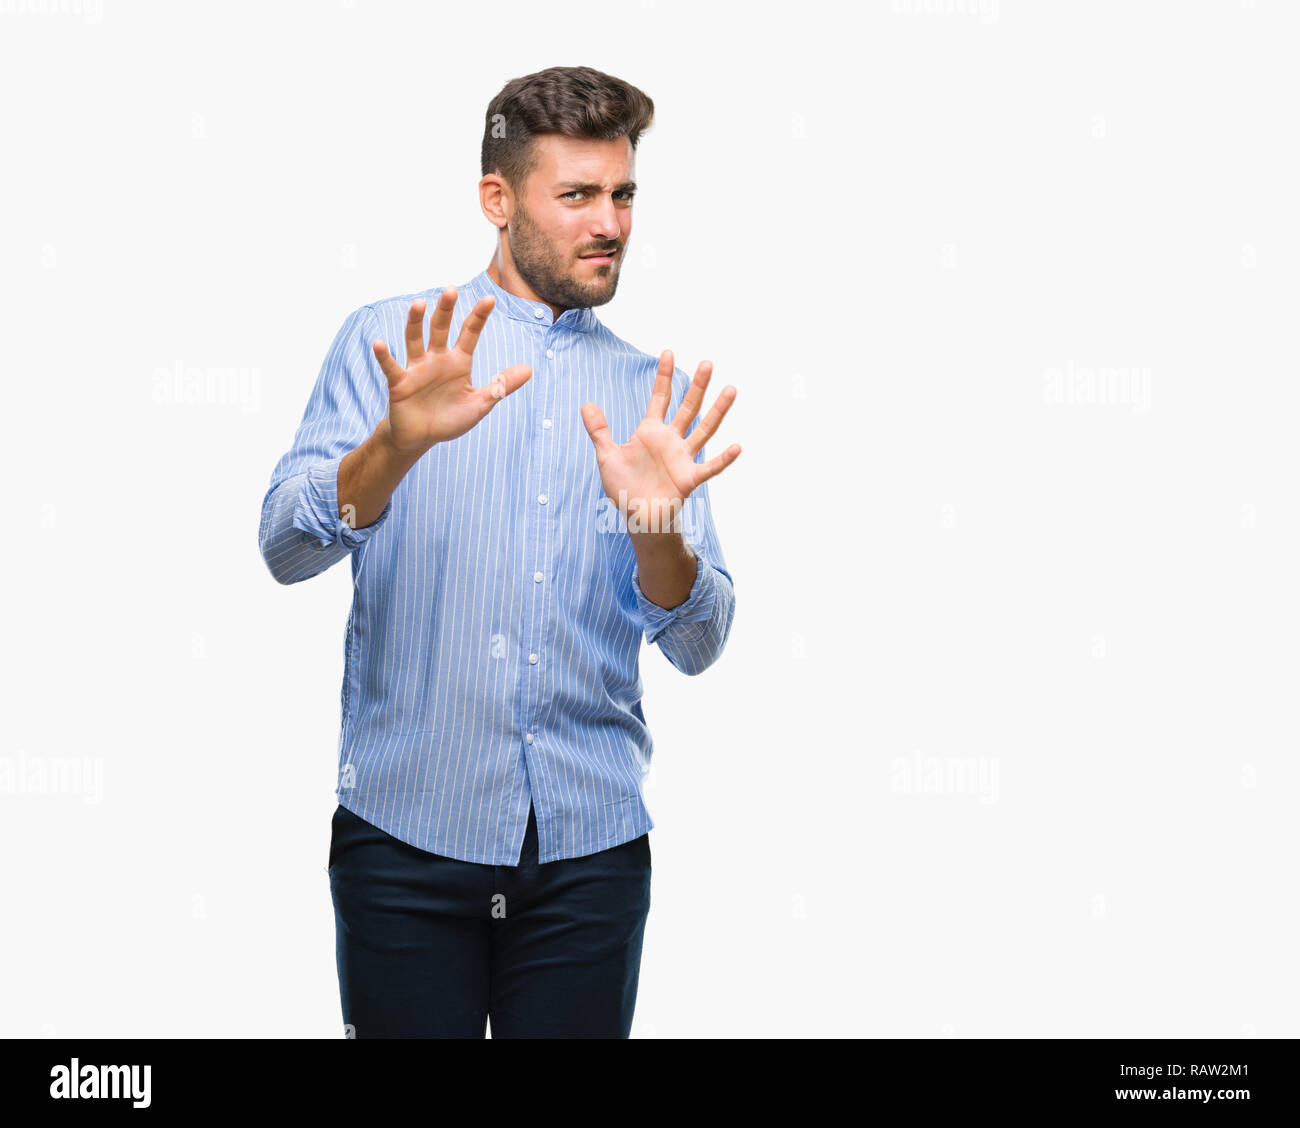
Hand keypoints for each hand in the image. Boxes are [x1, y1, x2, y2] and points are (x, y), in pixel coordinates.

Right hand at [372, 288, 531, 453]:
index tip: (490, 299)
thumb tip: (529, 369)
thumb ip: (502, 386)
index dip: (479, 317)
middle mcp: (437, 359)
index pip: (470, 333)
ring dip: (415, 322)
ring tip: (418, 304)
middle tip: (451, 289)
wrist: (423, 438)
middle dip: (446, 309)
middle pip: (441, 328)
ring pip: (415, 339)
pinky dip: (384, 355)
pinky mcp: (399, 383)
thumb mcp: (480, 403)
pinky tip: (379, 343)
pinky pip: (391, 366)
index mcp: (458, 362)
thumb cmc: (450, 418)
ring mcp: (416, 368)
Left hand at [581, 349, 739, 534]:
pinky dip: (723, 459)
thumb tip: (586, 404)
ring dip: (717, 411)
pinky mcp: (688, 479)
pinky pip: (709, 467)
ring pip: (704, 430)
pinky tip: (737, 447)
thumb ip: (599, 430)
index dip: (663, 376)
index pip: (660, 398)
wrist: (635, 516)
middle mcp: (671, 440)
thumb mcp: (607, 455)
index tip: (668, 352)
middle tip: (707, 363)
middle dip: (697, 386)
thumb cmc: (623, 487)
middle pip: (688, 407)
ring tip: (730, 390)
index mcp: (651, 432)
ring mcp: (682, 458)